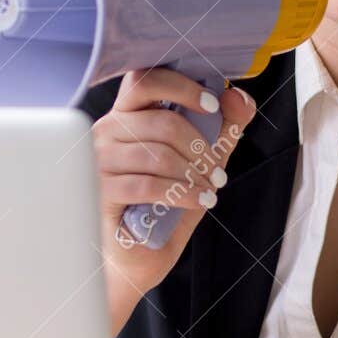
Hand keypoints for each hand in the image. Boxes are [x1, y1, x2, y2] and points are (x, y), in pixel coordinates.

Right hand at [92, 68, 257, 333]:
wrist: (130, 259)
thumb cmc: (159, 207)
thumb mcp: (198, 164)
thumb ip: (221, 129)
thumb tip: (240, 98)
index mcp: (126, 116)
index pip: (145, 79)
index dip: (182, 86)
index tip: (212, 105)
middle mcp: (106, 132)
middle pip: (161, 121)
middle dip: (201, 146)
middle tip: (218, 170)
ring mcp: (98, 162)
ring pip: (157, 154)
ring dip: (195, 173)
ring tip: (211, 188)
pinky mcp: (98, 192)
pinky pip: (148, 185)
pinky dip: (184, 192)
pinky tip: (200, 200)